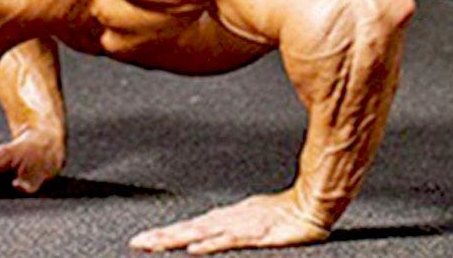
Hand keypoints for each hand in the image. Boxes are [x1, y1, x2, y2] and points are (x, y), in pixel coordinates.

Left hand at [128, 190, 330, 252]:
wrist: (315, 204)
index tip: (143, 240)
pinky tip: (195, 249)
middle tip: (137, 243)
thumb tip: (209, 235)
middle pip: (190, 229)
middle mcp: (230, 220)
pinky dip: (211, 245)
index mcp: (228, 218)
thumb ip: (232, 228)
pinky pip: (230, 241)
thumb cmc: (288, 214)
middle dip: (162, 237)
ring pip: (204, 234)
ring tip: (155, 245)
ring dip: (178, 239)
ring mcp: (242, 226)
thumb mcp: (254, 220)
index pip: (191, 227)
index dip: (166, 234)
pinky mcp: (257, 234)